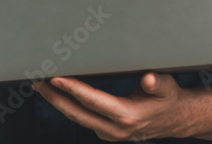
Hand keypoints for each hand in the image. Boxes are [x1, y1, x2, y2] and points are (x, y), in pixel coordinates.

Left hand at [32, 73, 192, 140]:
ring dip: (57, 101)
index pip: (93, 101)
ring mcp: (109, 133)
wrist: (176, 120)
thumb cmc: (169, 99)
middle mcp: (115, 129)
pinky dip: (68, 105)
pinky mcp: (105, 131)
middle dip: (54, 97)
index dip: (73, 89)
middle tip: (36, 81)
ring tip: (40, 85)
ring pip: (77, 117)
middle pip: (77, 113)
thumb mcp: (168, 88)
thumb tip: (148, 80)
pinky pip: (82, 118)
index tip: (56, 78)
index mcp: (127, 116)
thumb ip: (157, 83)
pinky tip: (58, 93)